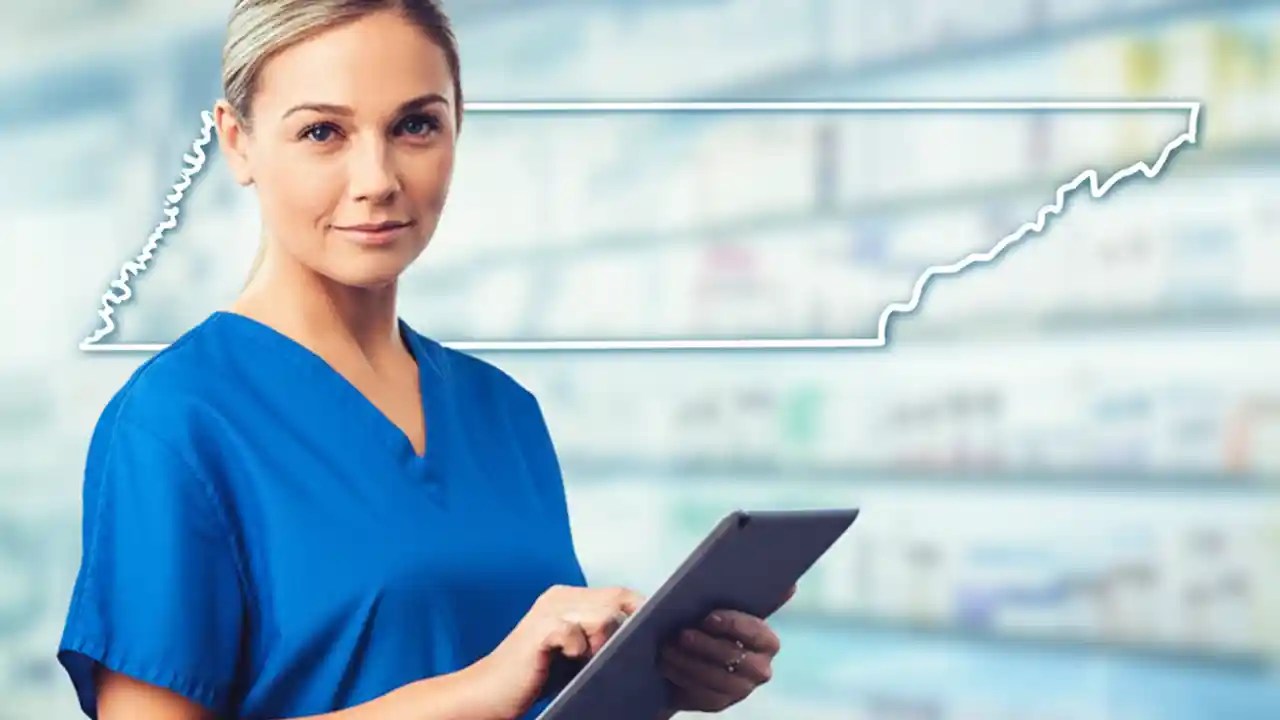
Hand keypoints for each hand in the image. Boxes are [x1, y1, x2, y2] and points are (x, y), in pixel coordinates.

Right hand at [469, 584, 643, 719]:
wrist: (490, 691)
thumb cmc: (536, 676)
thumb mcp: (575, 651)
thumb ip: (600, 636)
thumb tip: (643, 634)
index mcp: (569, 597)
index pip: (619, 593)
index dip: (640, 611)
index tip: (651, 635)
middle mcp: (559, 596)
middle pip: (616, 600)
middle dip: (624, 629)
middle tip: (609, 655)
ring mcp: (549, 610)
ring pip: (603, 616)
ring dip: (602, 643)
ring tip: (586, 661)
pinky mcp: (540, 630)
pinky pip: (576, 634)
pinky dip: (578, 651)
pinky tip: (567, 661)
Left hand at [658, 584, 795, 713]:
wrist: (682, 652)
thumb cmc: (700, 618)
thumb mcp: (710, 601)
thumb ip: (729, 589)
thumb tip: (785, 584)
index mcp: (764, 639)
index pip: (759, 632)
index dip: (735, 624)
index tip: (709, 616)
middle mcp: (760, 667)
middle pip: (735, 657)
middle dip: (707, 645)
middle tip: (682, 633)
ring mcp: (741, 688)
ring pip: (717, 678)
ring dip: (690, 662)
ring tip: (667, 648)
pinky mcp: (718, 703)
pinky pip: (702, 695)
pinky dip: (682, 677)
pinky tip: (666, 664)